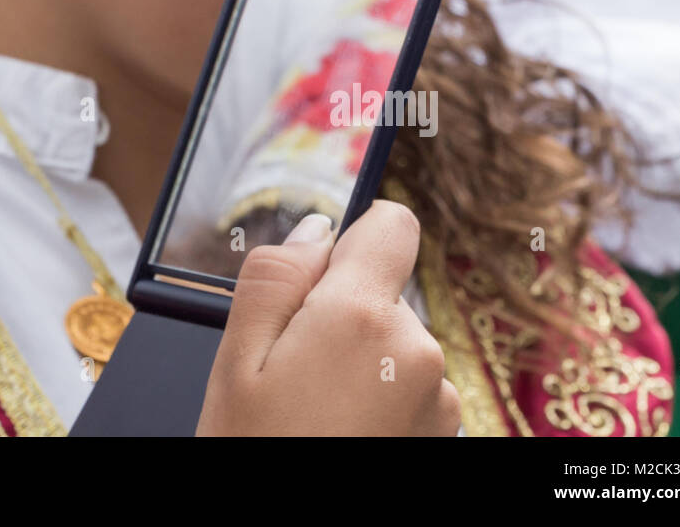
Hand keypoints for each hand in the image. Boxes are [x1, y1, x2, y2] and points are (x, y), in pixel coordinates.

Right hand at [197, 201, 459, 436]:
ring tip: (311, 413)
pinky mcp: (442, 437)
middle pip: (383, 290)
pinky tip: (337, 435)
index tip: (315, 278)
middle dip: (339, 311)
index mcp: (362, 316)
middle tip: (290, 369)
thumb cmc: (254, 455)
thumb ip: (276, 275)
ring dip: (359, 362)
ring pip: (393, 342)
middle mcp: (417, 351)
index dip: (352, 238)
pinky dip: (376, 401)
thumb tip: (316, 228)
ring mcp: (438, 399)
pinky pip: (408, 388)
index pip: (393, 224)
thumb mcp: (237, 358)